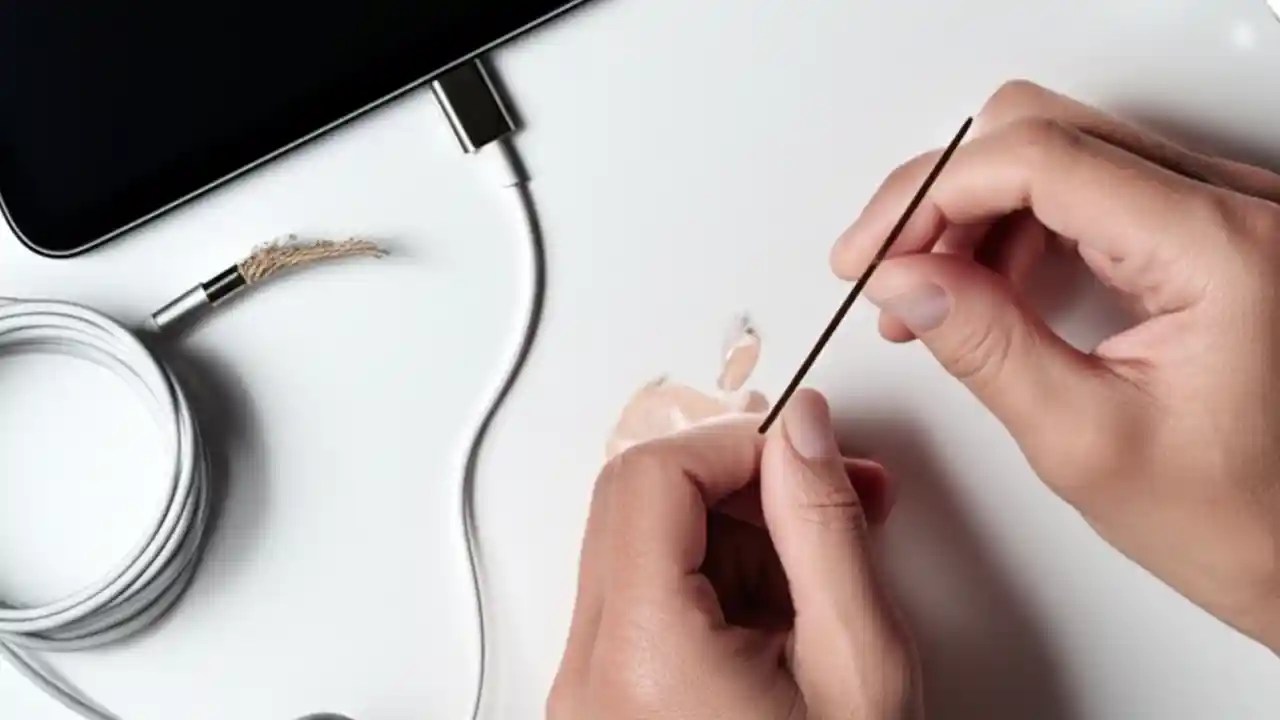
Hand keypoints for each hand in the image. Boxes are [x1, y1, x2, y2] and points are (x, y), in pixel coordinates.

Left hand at [549, 391, 919, 718]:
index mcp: (642, 658)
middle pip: (638, 506)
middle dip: (741, 486)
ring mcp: (590, 693)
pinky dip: (716, 588)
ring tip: (822, 579)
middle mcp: (591, 675)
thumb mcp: (856, 667)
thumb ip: (824, 529)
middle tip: (828, 496)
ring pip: (641, 548)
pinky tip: (785, 619)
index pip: (653, 477)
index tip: (802, 452)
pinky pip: (646, 603)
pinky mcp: (605, 703)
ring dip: (735, 537)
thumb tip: (802, 434)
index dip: (736, 445)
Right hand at [832, 80, 1279, 650]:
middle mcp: (1236, 207)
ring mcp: (1227, 212)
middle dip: (945, 195)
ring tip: (931, 294)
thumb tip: (903, 279)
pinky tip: (987, 288)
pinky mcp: (1210, 231)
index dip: (930, 193)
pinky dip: (1021, 228)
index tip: (872, 251)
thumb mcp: (1084, 440)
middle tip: (889, 265)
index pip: (1039, 159)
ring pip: (1062, 153)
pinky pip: (1093, 190)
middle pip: (1046, 133)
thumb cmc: (1242, 517)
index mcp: (1220, 250)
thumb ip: (983, 346)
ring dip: (977, 213)